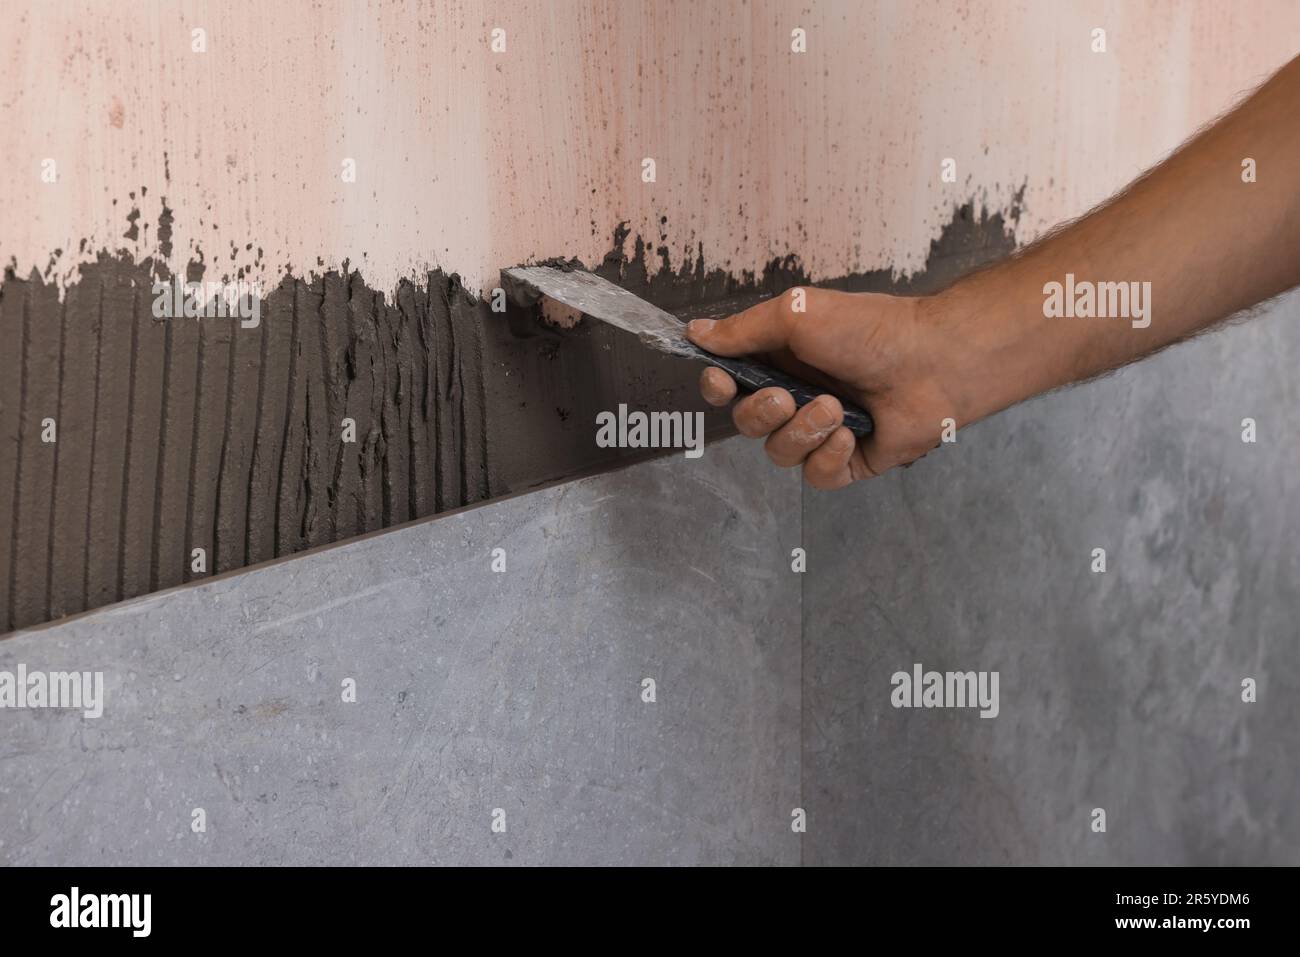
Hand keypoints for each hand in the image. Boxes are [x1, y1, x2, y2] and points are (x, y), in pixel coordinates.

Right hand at [685, 287, 961, 487]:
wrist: (932, 361)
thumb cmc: (869, 329)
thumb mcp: (797, 314)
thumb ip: (743, 330)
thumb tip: (696, 332)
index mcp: (780, 360)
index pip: (728, 385)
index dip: (718, 389)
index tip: (723, 383)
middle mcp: (796, 397)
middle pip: (746, 423)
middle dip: (761, 413)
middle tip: (788, 397)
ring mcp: (821, 431)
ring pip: (778, 453)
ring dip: (802, 433)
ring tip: (837, 409)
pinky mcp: (847, 461)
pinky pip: (815, 476)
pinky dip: (827, 458)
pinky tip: (850, 436)